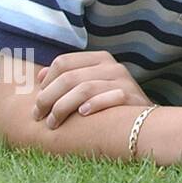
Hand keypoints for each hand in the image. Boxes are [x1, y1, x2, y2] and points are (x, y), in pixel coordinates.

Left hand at [33, 51, 152, 128]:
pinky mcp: (133, 96)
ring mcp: (124, 80)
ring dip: (62, 107)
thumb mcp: (89, 86)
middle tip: (39, 117)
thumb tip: (39, 77)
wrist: (144, 121)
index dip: (45, 83)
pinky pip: (109, 98)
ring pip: (84, 89)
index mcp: (99, 59)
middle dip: (48, 98)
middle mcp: (112, 66)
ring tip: (53, 124)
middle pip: (69, 77)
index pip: (62, 62)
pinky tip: (82, 114)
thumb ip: (66, 78)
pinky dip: (93, 105)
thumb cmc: (108, 104)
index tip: (37, 103)